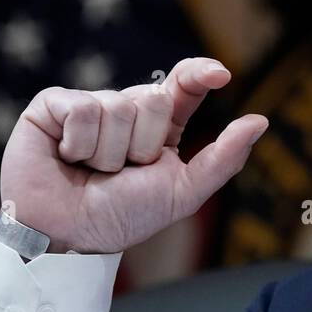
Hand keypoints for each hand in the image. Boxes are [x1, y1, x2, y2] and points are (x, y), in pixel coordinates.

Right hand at [0, 57, 267, 253]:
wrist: (67, 238)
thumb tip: (259, 121)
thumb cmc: (121, 217)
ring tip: (90, 171)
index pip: (183, 85)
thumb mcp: (182, 193)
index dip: (199, 74)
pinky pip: (83, 108)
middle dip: (143, 145)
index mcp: (158, 127)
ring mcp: (89, 105)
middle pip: (155, 98)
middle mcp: (126, 110)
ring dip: (108, 153)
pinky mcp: (52, 106)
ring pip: (119, 106)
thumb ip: (223, 159)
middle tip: (122, 172)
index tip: (220, 76)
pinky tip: (67, 158)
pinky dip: (79, 143)